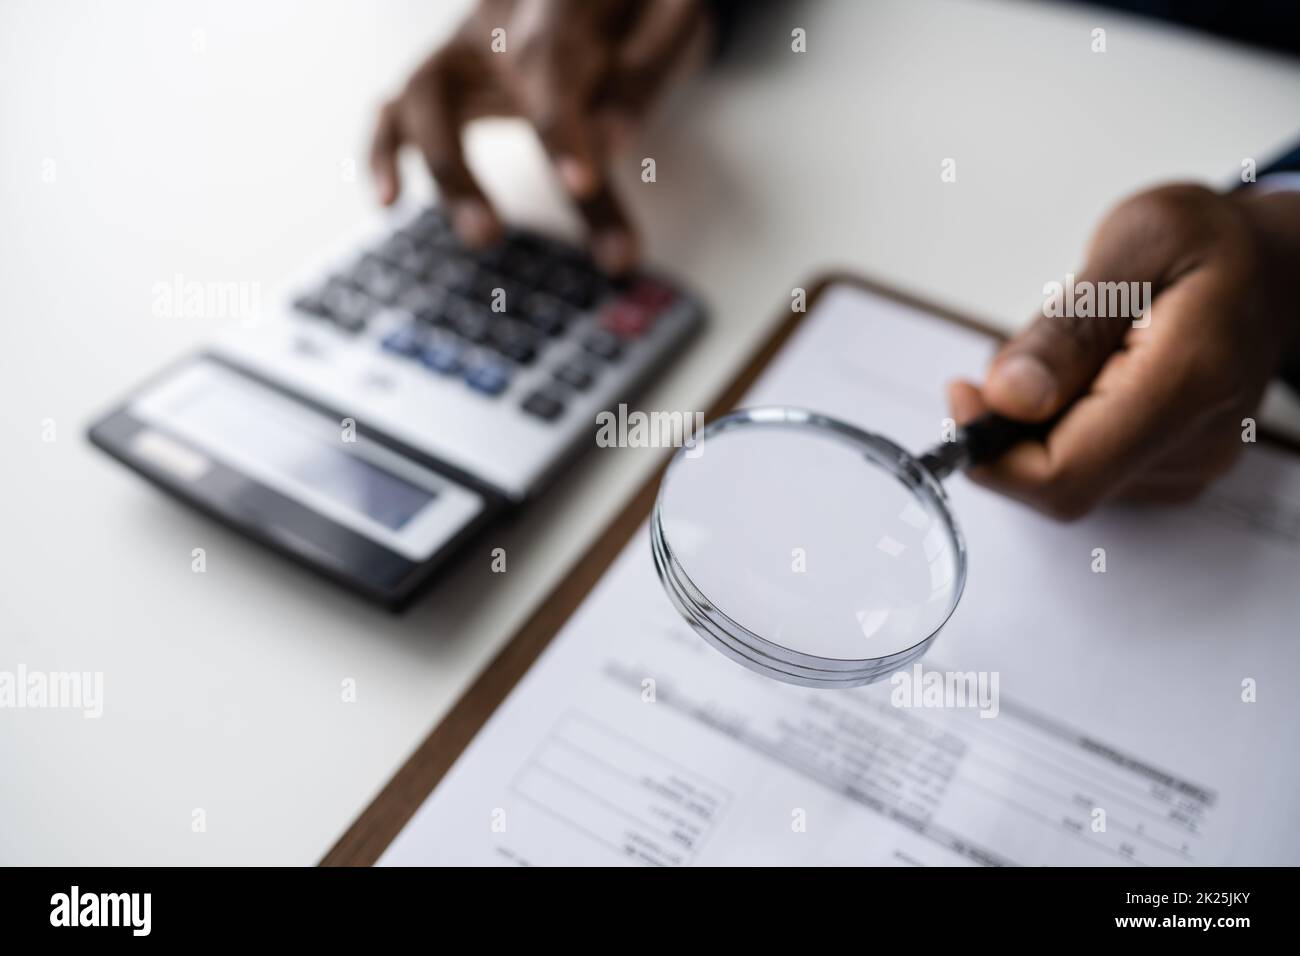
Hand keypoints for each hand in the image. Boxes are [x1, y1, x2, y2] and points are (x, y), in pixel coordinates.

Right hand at [370, 0, 709, 272]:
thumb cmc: (642, 4)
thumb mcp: (669, 18)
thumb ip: (644, 76)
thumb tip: (609, 149)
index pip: (548, 57)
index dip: (560, 125)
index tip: (578, 187)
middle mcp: (496, 15)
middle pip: (459, 80)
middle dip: (472, 160)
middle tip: (497, 234)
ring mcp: (464, 44)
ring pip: (422, 96)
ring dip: (444, 173)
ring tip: (482, 236)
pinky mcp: (448, 75)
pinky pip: (399, 108)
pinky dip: (385, 152)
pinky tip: (388, 202)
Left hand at [949, 183, 1299, 518]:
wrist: (1269, 266)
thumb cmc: (1208, 244)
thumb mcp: (1136, 242)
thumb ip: (1068, 326)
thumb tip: (1009, 397)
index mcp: (1187, 382)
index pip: (1065, 477)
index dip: (993, 454)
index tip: (965, 393)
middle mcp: (1194, 443)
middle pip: (1058, 481)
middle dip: (1015, 424)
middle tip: (1027, 350)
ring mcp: (1187, 466)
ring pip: (1066, 474)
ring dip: (1038, 420)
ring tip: (1075, 350)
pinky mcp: (1171, 472)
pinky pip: (1086, 467)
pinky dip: (1062, 425)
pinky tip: (1089, 375)